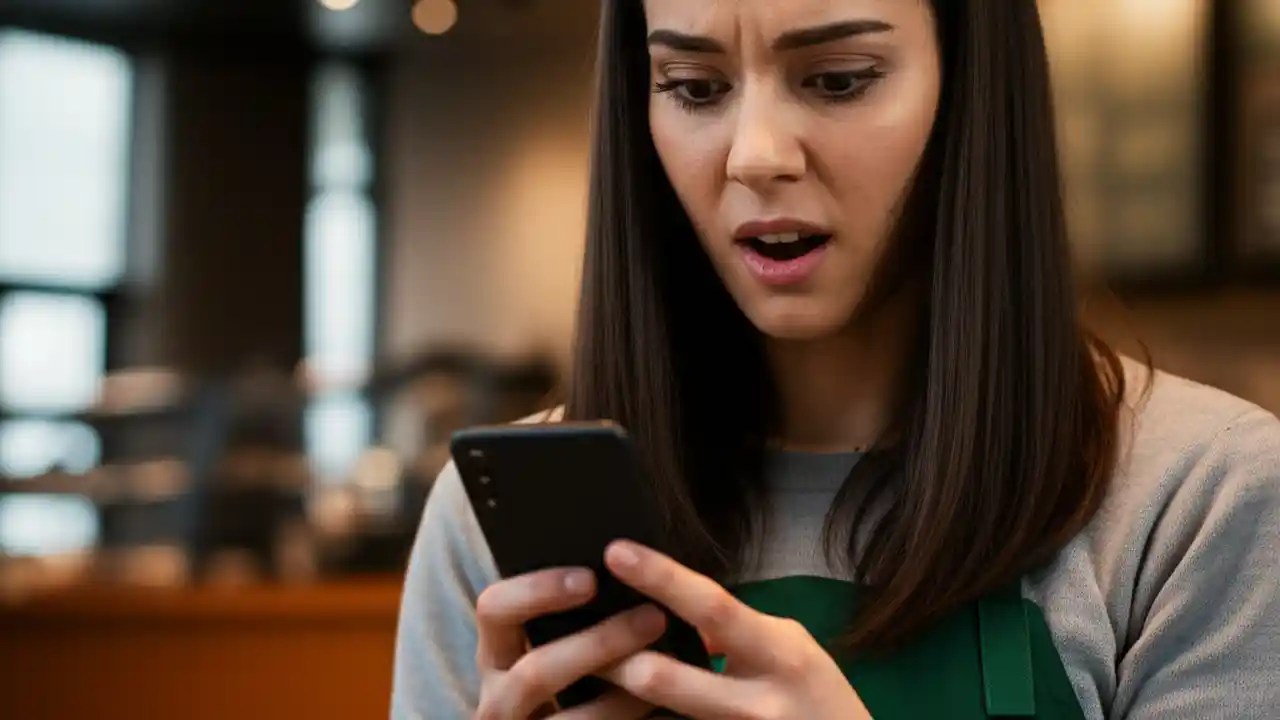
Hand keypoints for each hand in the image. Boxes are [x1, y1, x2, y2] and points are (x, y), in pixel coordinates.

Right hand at [473, 566, 666, 719]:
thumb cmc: (566, 677)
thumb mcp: (553, 645)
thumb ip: (572, 614)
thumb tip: (627, 558)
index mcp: (497, 652)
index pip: (493, 608)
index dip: (537, 591)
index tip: (590, 578)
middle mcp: (498, 695)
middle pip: (536, 670)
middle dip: (598, 644)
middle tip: (653, 617)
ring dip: (622, 696)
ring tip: (668, 672)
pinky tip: (660, 708)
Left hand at [601, 541, 873, 719]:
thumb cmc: (820, 697)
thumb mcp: (788, 650)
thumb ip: (736, 630)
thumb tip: (675, 605)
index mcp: (779, 654)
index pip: (713, 607)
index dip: (661, 578)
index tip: (615, 551)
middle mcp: (758, 703)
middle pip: (664, 679)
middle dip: (614, 661)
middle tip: (573, 638)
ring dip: (619, 701)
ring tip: (586, 676)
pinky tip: (618, 713)